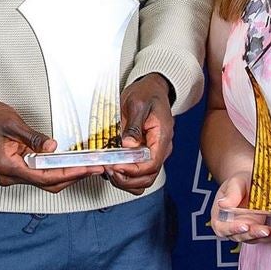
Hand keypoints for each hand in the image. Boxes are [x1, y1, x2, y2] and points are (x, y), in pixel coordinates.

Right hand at [0, 100, 101, 192]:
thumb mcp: (11, 122)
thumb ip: (32, 137)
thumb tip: (53, 147)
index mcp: (7, 167)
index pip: (45, 177)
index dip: (69, 174)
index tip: (86, 169)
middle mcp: (8, 176)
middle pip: (47, 184)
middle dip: (73, 177)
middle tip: (94, 167)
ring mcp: (10, 174)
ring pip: (43, 181)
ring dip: (65, 174)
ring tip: (86, 165)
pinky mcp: (13, 169)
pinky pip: (37, 174)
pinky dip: (54, 170)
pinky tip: (68, 163)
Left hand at [104, 73, 173, 193]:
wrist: (153, 89)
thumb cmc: (147, 93)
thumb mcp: (137, 103)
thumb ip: (134, 126)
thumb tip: (128, 145)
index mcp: (161, 137)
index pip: (151, 164)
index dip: (132, 170)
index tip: (115, 166)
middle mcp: (160, 149)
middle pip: (147, 177)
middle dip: (126, 179)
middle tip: (109, 169)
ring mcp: (153, 152)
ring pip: (142, 180)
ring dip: (125, 181)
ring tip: (109, 169)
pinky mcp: (144, 153)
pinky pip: (137, 173)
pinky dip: (124, 176)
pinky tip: (112, 167)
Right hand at [210, 171, 270, 242]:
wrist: (251, 181)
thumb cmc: (240, 181)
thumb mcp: (235, 183)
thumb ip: (231, 194)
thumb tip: (222, 204)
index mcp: (220, 218)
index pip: (223, 228)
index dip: (233, 229)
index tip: (244, 226)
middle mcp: (232, 228)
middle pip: (240, 236)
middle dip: (253, 234)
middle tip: (264, 230)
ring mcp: (246, 231)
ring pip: (254, 239)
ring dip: (265, 237)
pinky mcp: (259, 231)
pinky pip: (265, 236)